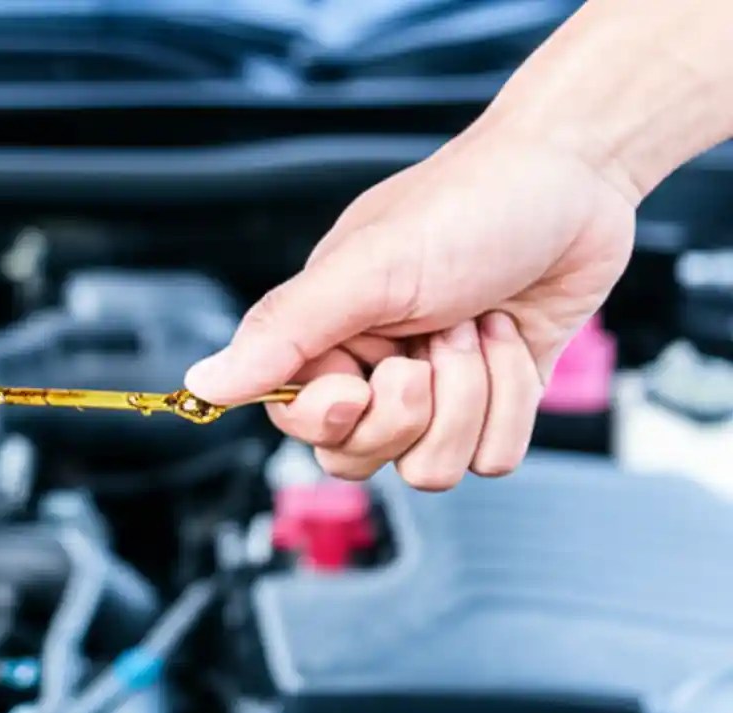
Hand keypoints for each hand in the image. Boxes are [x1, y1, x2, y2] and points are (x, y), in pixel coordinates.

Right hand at [185, 121, 635, 489]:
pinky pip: (495, 456)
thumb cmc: (467, 205)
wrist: (576, 177)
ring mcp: (437, 392)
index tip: (361, 377)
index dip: (332, 416)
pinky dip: (514, 399)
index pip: (298, 424)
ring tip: (477, 326)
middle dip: (410, 409)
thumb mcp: (367, 268)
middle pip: (361, 458)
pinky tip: (510, 338)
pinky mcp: (496, 402)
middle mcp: (374, 368)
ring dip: (470, 396)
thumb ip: (283, 330)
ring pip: (432, 468)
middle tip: (434, 337)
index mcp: (325, 334)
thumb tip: (203, 381)